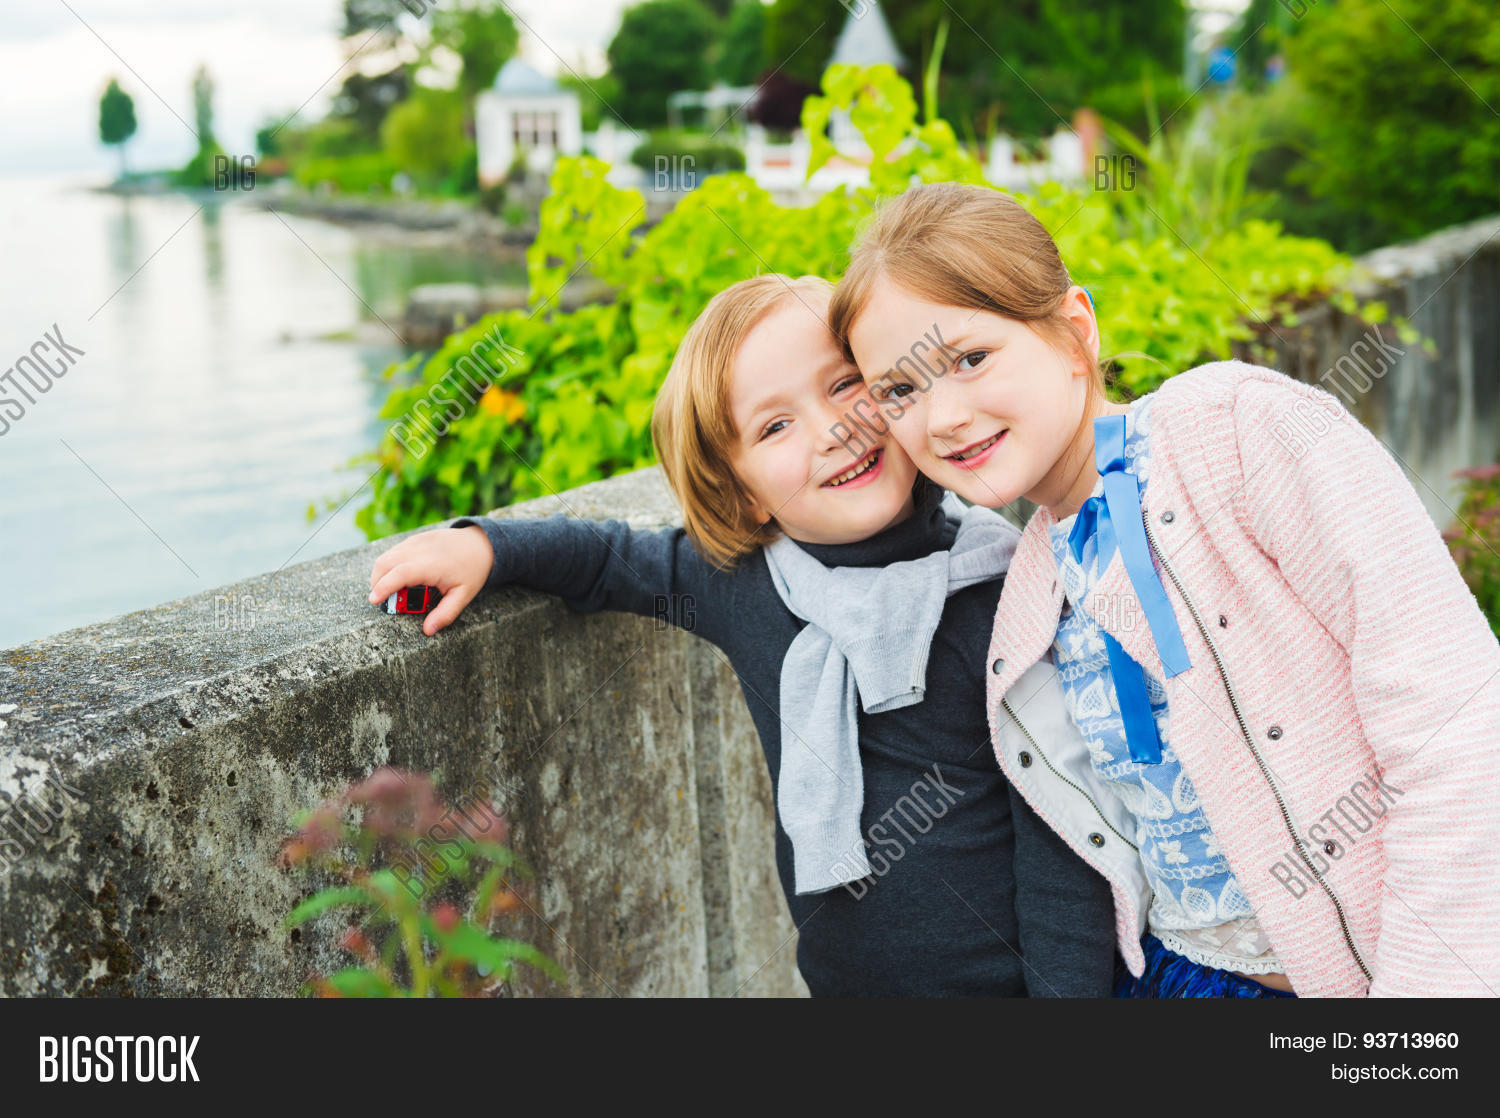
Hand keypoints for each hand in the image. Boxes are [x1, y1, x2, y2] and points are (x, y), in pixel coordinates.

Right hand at [368, 524, 493, 635]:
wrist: (480, 543)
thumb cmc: (473, 570)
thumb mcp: (463, 595)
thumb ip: (445, 614)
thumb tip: (428, 631)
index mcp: (431, 565)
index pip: (400, 574)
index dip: (384, 587)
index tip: (374, 600)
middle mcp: (419, 550)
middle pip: (385, 564)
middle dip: (376, 583)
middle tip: (381, 600)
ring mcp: (415, 542)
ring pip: (386, 557)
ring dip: (380, 574)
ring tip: (389, 591)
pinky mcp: (414, 539)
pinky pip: (393, 552)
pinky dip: (388, 565)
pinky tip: (397, 577)